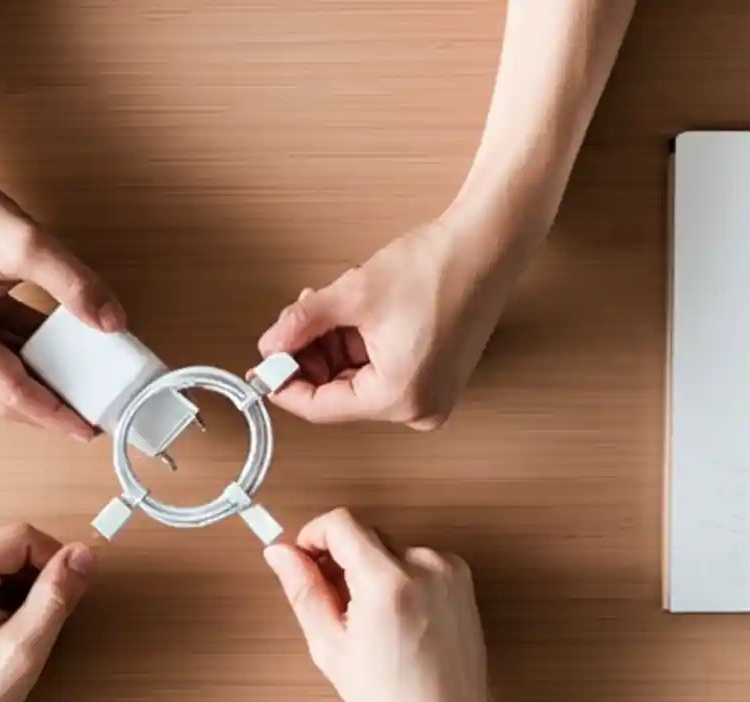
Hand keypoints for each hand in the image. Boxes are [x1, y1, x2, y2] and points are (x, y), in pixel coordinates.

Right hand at [0, 173, 125, 439]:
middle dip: (48, 408)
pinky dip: (26, 357)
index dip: (54, 415)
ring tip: (81, 388)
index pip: (12, 393)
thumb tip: (113, 323)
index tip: (87, 429)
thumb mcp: (29, 247)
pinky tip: (59, 353)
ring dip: (38, 383)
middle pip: (1, 396)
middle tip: (91, 416)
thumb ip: (75, 287)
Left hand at [0, 523, 95, 701]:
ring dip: (19, 590)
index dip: (55, 559)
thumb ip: (54, 597)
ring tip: (12, 632)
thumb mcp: (19, 652)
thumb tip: (82, 555)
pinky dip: (1, 595)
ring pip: (0, 560)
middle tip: (35, 625)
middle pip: (10, 547)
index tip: (68, 592)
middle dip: (35, 580)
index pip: (21, 536)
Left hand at [257, 206, 529, 430]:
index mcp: (399, 397)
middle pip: (339, 394)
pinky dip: (359, 345)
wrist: (487, 246)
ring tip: (329, 304)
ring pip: (357, 379)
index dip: (285, 384)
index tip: (262, 366)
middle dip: (311, 356)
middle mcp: (418, 408)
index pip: (321, 407)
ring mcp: (431, 395)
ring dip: (334, 346)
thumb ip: (302, 324)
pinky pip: (381, 371)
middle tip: (294, 321)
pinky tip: (353, 312)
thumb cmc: (437, 269)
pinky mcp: (435, 377)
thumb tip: (270, 345)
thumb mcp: (352, 295)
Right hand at [264, 509, 493, 701]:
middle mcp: (424, 567)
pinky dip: (401, 578)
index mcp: (388, 582)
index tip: (305, 554)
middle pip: (365, 534)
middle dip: (343, 560)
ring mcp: (448, 571)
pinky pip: (417, 560)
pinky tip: (397, 615)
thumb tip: (281, 553)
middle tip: (337, 602)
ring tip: (371, 617)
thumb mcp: (331, 645)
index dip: (314, 535)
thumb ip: (302, 590)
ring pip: (389, 548)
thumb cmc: (394, 697)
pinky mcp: (461, 578)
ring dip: (373, 570)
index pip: (341, 522)